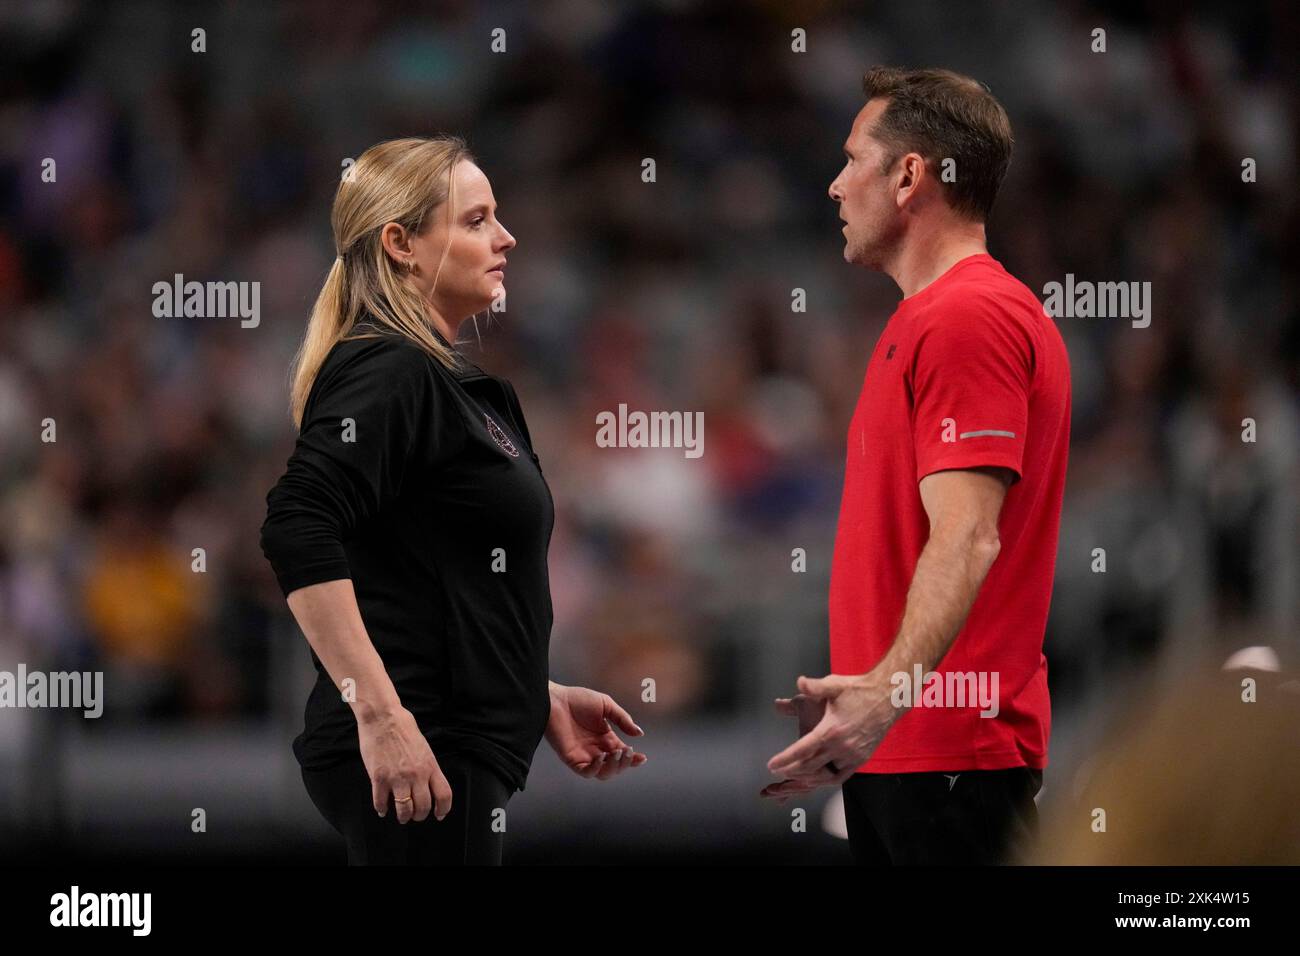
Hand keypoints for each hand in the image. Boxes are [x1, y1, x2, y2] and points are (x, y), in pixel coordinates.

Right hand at [356, 705, 451, 823]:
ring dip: (403, 817)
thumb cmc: (403, 727)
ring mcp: (397, 778)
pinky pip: (381, 802)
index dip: (443, 809)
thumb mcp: (423, 747)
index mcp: (430, 765)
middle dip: (420, 815)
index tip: (439, 814)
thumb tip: (428, 781)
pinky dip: (382, 809)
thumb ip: (427, 766)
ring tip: (401, 816)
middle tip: (416, 815)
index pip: (444, 794)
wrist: (382, 717)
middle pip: (424, 806)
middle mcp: (416, 774)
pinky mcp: (379, 778)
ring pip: (404, 809)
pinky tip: (382, 809)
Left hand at [545, 683, 646, 779]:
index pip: (622, 754)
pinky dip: (596, 768)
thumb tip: (639, 734)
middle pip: (615, 767)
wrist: (555, 699)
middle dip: (625, 763)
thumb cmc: (578, 699)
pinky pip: (585, 772)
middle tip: (628, 751)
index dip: (633, 759)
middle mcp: (596, 750)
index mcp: (605, 739)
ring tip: (617, 753)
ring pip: (603, 773)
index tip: (642, 757)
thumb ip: (622, 719)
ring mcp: (584, 755)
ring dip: (613, 767)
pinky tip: (601, 757)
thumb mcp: (606, 705)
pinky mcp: (571, 759)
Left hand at [763, 672, 899, 796]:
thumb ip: (814, 686)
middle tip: (779, 770)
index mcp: (831, 730)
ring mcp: (853, 755)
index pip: (802, 750)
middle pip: (810, 767)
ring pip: (825, 775)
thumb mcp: (834, 685)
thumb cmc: (858, 690)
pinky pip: (841, 776)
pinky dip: (827, 779)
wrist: (888, 697)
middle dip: (791, 771)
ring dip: (808, 777)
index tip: (771, 765)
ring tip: (795, 775)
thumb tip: (799, 682)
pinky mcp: (861, 759)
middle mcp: (841, 746)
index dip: (785, 759)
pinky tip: (818, 776)